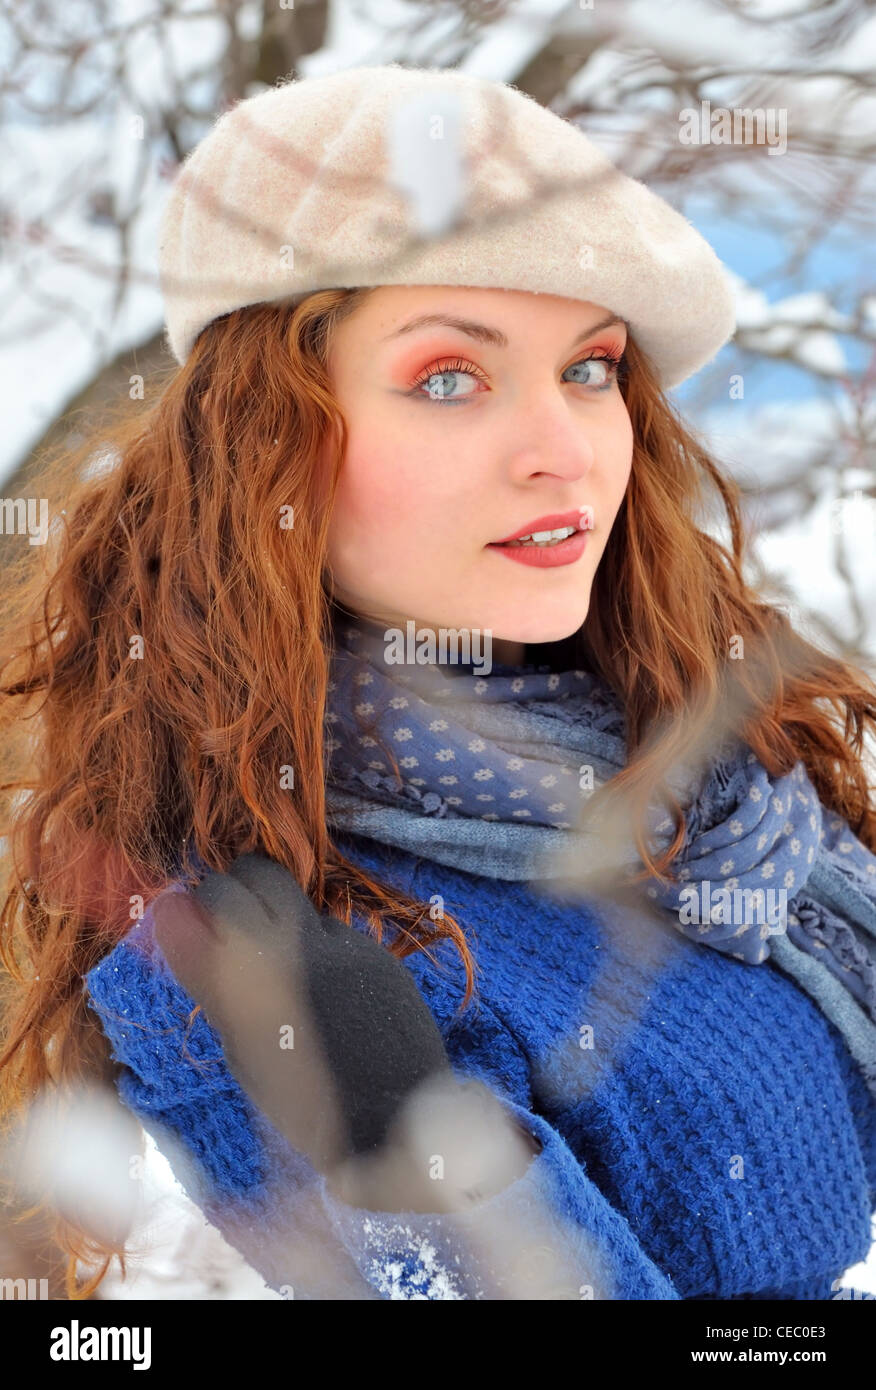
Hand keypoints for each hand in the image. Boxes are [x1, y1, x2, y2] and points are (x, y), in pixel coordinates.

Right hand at [151, 852, 454, 1178]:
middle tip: (232, 926)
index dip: (196, 908)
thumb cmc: (300, 1102)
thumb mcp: (237, 1045)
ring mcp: (342, 941)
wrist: (390, 1121)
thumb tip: (171, 908)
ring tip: (282, 968)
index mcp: (250, 974)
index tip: (194, 927)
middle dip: (237, 888)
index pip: (208, 898)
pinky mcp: (376, 949)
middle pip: (256, 873)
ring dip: (280, 919)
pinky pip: (334, 932)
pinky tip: (328, 990)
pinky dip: (320, 949)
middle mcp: (297, 943)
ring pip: (297, 901)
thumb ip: (207, 974)